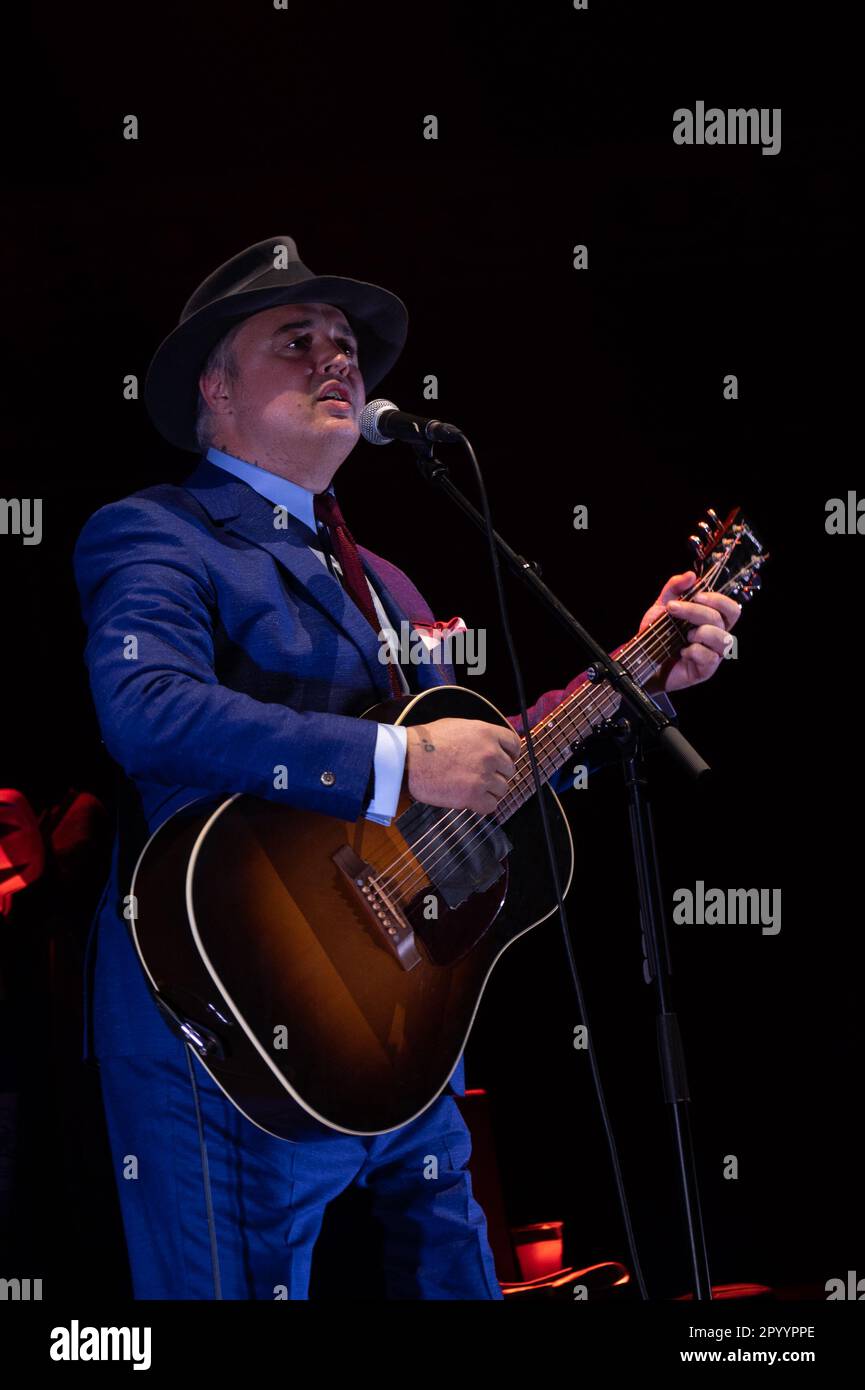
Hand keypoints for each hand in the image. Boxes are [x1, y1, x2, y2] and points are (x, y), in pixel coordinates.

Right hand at [405, 718, 520, 814]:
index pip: (514, 745)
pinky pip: (491, 805)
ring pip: (502, 789)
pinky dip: (483, 805)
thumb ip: (480, 736)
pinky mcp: (473, 795)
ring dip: (490, 790)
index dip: (509, 755)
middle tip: (480, 776)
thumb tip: (493, 746)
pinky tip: (470, 799)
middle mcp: (490, 753)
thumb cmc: (426, 742)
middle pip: (509, 770)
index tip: (502, 761)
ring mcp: (483, 775)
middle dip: (497, 774)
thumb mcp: (459, 726)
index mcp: (487, 733)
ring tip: (473, 788)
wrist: (408, 758)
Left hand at [638, 571, 742, 692]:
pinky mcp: (705, 670)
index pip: (731, 608)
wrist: (643, 660)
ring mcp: (714, 654)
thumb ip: (675, 588)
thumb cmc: (658, 635)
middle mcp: (718, 637)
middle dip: (696, 611)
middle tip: (673, 608)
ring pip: (722, 639)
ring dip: (699, 632)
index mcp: (713, 621)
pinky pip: (708, 658)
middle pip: (722, 619)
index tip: (697, 595)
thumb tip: (691, 575)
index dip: (719, 599)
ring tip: (683, 635)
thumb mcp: (662, 607)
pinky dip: (693, 651)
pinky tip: (681, 651)